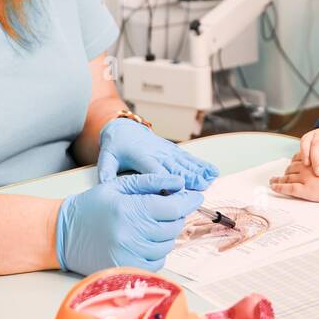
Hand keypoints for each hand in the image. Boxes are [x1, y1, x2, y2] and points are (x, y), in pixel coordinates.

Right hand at [55, 172, 202, 274]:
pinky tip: (145, 241)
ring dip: (166, 234)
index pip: (174, 207)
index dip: (188, 201)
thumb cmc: (91, 206)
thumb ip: (151, 182)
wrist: (62, 234)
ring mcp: (128, 254)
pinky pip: (156, 263)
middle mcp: (131, 234)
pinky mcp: (125, 269)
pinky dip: (157, 252)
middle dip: (176, 216)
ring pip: (167, 246)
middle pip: (173, 227)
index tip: (195, 197)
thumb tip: (180, 182)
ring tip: (151, 225)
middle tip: (168, 209)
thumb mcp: (119, 185)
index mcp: (130, 209)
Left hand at [97, 118, 218, 190]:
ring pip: (185, 162)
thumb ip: (106, 172)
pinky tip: (213, 172)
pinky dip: (202, 165)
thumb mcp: (106, 158)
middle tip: (201, 187)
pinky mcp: (174, 151)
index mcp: (140, 157)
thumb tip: (106, 187)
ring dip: (199, 171)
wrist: (125, 129)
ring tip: (211, 180)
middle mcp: (157, 153)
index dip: (165, 179)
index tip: (177, 189)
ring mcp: (167, 151)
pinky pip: (189, 159)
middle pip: (174, 167)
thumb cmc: (116, 147)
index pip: (154, 170)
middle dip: (189, 177)